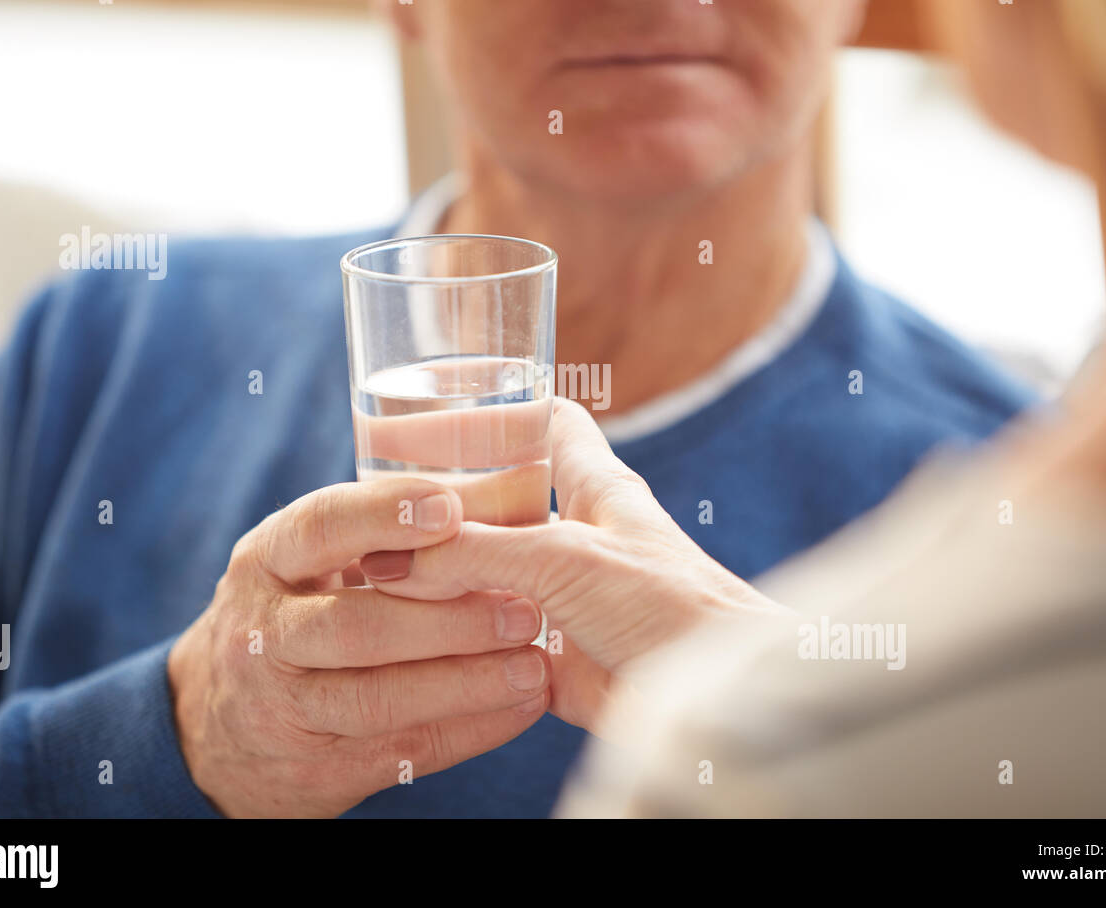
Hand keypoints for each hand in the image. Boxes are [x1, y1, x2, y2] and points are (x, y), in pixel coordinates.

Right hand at [167, 479, 549, 816]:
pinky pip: (404, 750)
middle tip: (524, 609)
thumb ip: (372, 534)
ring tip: (534, 666)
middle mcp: (265, 634)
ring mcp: (287, 708)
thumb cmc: (295, 615)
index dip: (384, 516)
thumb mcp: (303, 562)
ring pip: (380, 699)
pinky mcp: (322, 768)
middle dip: (447, 620)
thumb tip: (487, 497)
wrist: (220, 733)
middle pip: (356, 627)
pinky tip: (524, 708)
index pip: (320, 527)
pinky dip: (472, 730)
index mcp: (267, 561)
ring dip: (467, 683)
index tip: (452, 509)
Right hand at [360, 398, 775, 735]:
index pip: (548, 420)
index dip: (499, 405)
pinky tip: (420, 647)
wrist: (721, 701)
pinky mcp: (565, 661)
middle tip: (387, 511)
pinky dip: (462, 650)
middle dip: (448, 507)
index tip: (441, 405)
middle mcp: (582, 537)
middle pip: (506, 502)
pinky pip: (498, 648)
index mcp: (596, 489)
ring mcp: (573, 600)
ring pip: (494, 579)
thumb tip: (393, 559)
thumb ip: (477, 552)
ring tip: (385, 580)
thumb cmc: (671, 605)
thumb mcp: (564, 558)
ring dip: (448, 584)